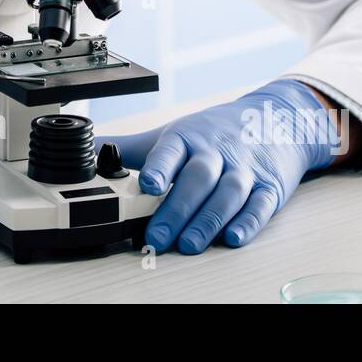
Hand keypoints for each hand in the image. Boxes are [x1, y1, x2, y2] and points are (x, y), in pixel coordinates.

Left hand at [97, 79, 337, 253]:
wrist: (276, 117)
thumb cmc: (214, 132)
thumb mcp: (173, 135)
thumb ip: (130, 149)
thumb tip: (85, 151)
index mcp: (187, 137)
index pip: (172, 150)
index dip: (161, 167)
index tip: (148, 185)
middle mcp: (217, 151)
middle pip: (199, 178)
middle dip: (178, 209)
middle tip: (158, 237)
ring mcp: (245, 169)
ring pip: (228, 193)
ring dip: (208, 221)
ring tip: (189, 244)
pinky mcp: (269, 187)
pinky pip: (260, 205)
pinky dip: (248, 223)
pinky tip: (233, 237)